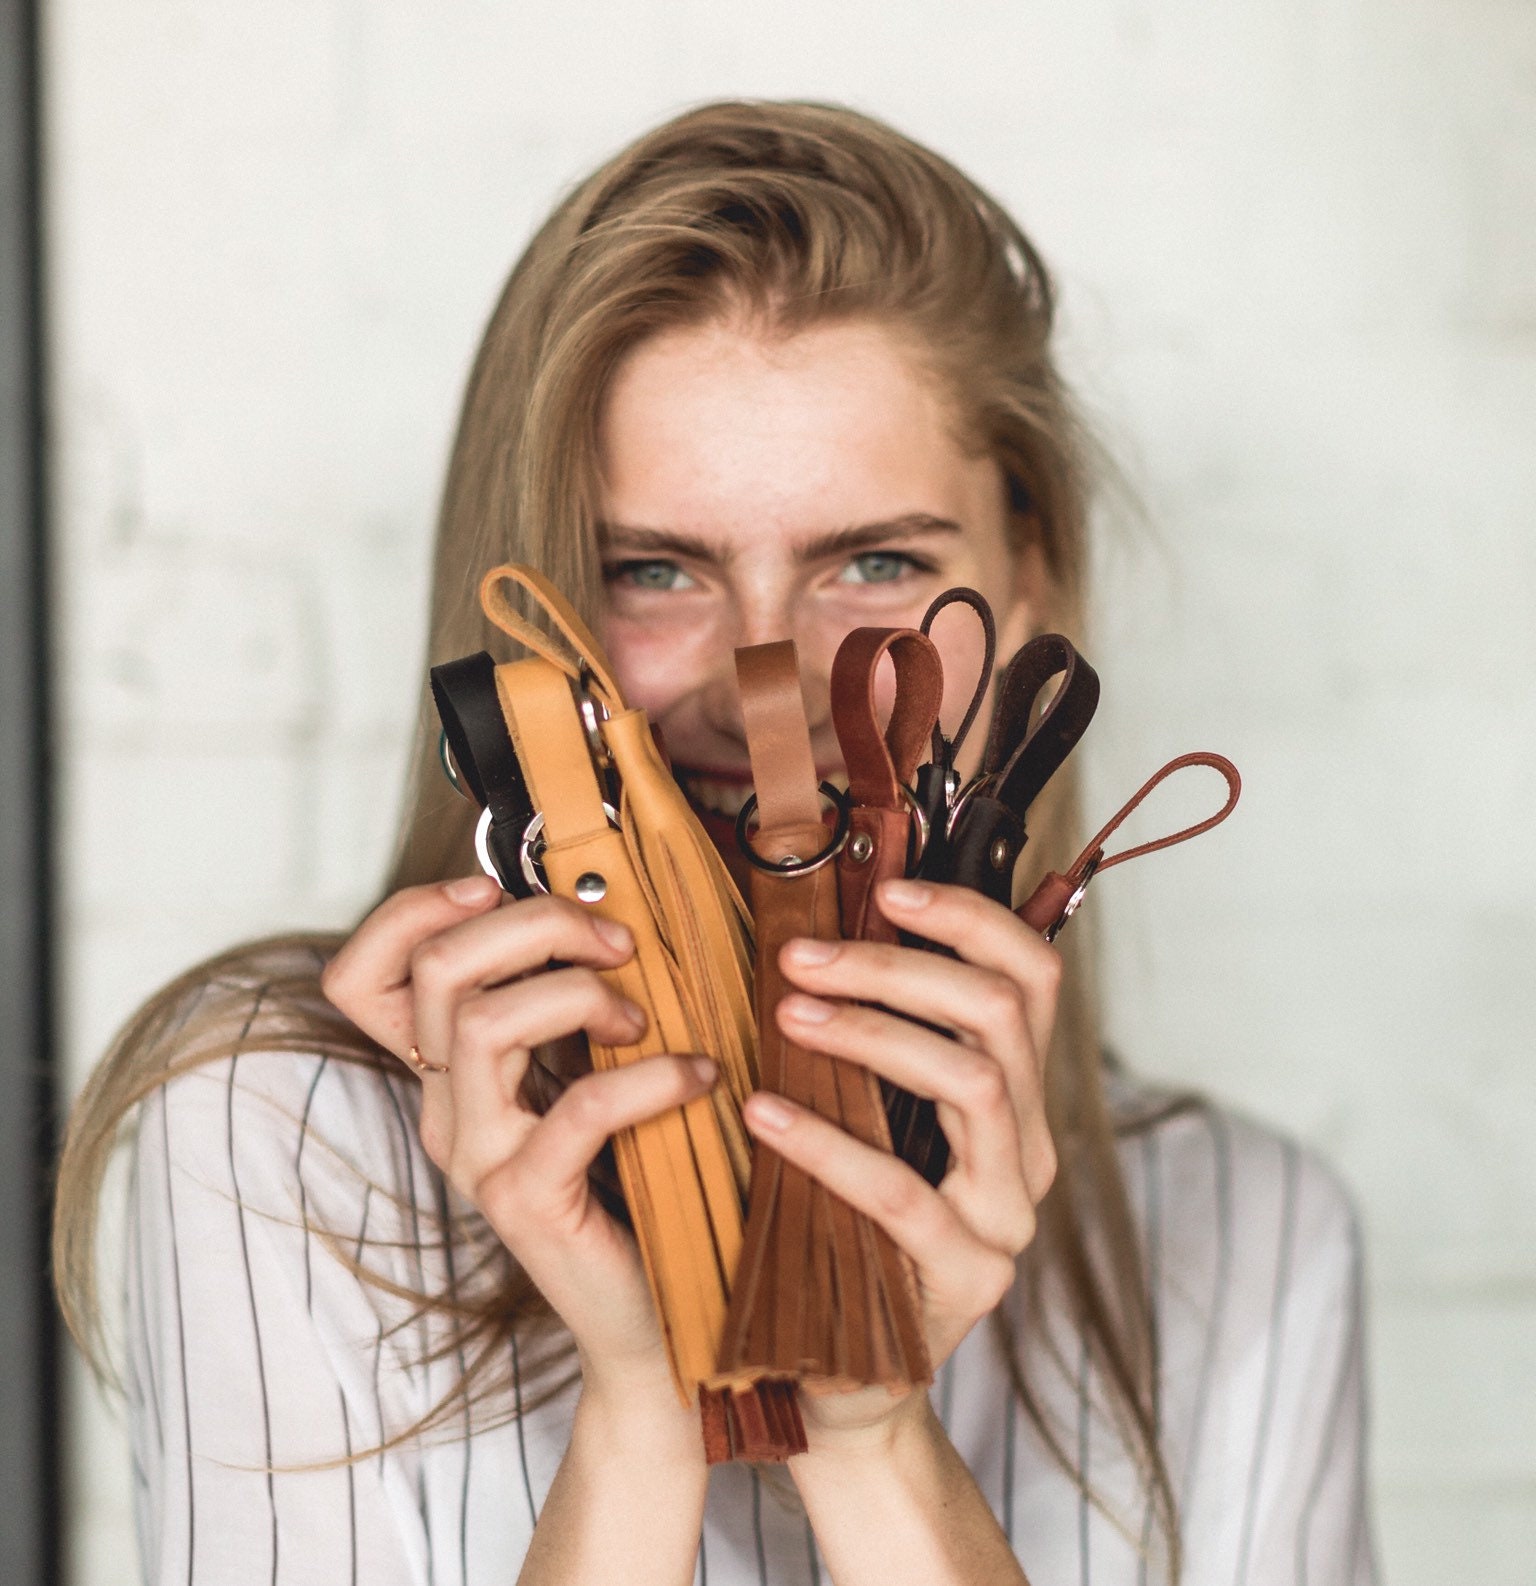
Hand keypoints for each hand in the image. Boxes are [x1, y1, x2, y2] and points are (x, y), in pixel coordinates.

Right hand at [320, 876, 716, 1425]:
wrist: (656, 1309)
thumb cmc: (634, 1174)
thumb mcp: (587, 1066)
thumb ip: (570, 1001)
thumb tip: (604, 907)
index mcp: (447, 1071)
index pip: (364, 976)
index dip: (410, 911)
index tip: (495, 887)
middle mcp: (443, 1109)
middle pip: (436, 971)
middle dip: (535, 924)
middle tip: (617, 942)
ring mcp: (476, 1158)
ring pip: (482, 1023)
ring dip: (580, 994)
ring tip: (643, 1020)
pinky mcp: (525, 1200)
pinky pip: (577, 1108)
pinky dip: (649, 1075)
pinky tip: (698, 1076)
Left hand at [743, 876, 1059, 1445]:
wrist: (841, 1372)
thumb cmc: (838, 1224)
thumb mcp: (863, 1119)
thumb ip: (868, 1041)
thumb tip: (813, 926)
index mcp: (1013, 1096)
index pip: (1032, 974)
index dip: (970, 917)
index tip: (885, 890)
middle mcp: (1028, 1147)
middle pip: (999, 1013)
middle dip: (896, 966)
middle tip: (799, 956)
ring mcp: (1008, 1216)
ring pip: (973, 1082)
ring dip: (873, 1032)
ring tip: (787, 1017)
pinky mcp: (969, 1277)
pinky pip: (904, 1191)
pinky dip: (829, 1141)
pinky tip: (763, 1113)